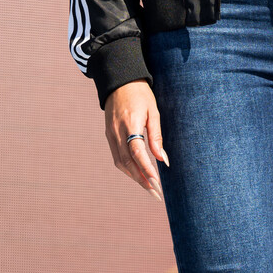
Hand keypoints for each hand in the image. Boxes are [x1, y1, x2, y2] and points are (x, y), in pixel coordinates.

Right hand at [104, 81, 168, 200]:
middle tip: (156, 193)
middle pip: (127, 162)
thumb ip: (156, 136)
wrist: (119, 79)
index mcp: (130, 122)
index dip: (146, 168)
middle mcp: (117, 130)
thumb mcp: (153, 111)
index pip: (136, 151)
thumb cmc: (140, 94)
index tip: (156, 183)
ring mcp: (110, 133)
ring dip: (134, 177)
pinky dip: (127, 168)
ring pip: (120, 162)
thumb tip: (163, 160)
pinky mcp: (108, 134)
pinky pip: (116, 156)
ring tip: (149, 187)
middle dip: (142, 180)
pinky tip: (138, 173)